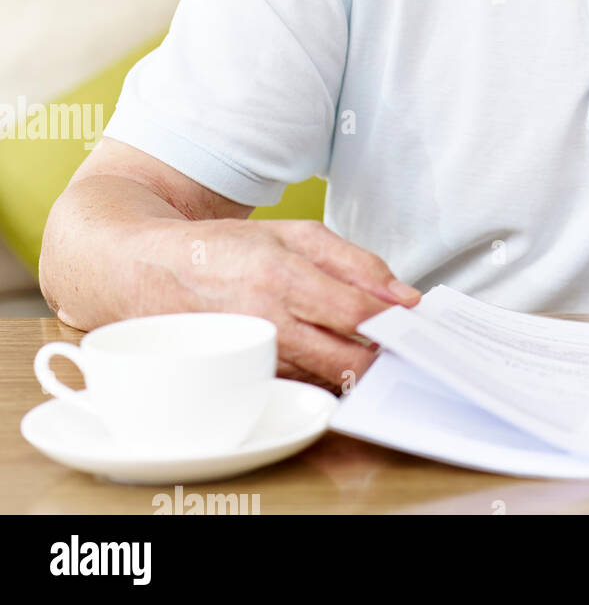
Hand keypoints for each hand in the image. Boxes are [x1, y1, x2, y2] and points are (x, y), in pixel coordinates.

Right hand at [149, 218, 420, 390]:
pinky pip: (298, 384)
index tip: (410, 316)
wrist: (149, 271)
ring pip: (325, 378)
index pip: (353, 312)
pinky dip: (322, 373)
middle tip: (395, 338)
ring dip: (354, 364)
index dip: (390, 317)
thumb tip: (402, 295)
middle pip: (344, 358)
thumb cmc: (225, 248)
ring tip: (363, 340)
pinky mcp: (241, 378)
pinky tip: (328, 351)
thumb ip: (355, 262)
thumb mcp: (295, 233)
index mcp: (280, 277)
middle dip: (379, 353)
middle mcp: (264, 323)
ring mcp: (251, 357)